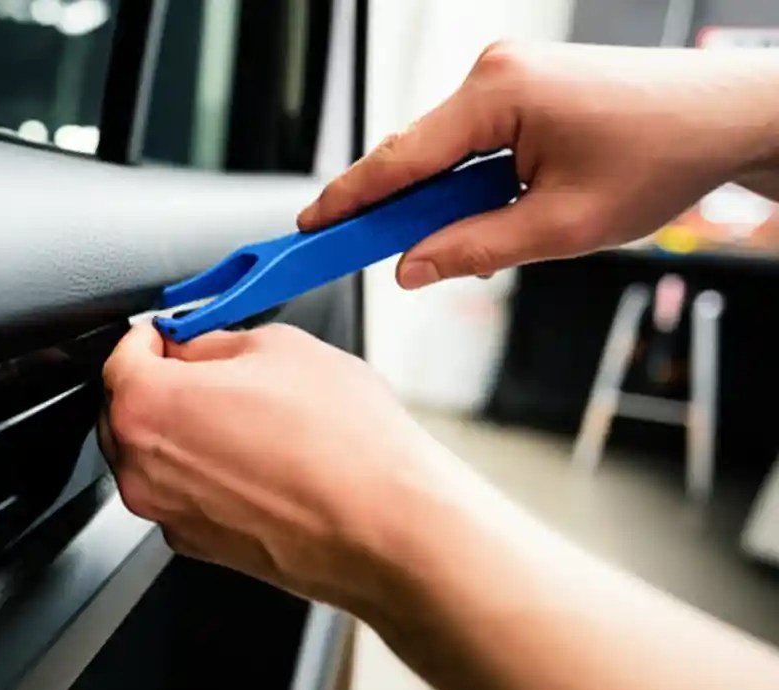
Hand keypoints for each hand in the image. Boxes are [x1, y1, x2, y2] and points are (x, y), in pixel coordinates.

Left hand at [97, 322, 469, 614]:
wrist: (387, 529)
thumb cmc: (343, 443)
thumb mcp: (278, 347)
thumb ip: (215, 339)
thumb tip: (196, 345)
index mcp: (147, 409)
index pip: (120, 357)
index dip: (150, 337)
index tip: (172, 334)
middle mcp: (142, 470)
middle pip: (128, 410)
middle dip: (162, 383)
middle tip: (212, 368)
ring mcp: (168, 514)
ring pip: (156, 455)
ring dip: (185, 429)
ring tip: (249, 415)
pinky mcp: (197, 545)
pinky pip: (185, 493)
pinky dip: (206, 473)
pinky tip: (258, 459)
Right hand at [299, 42, 778, 288]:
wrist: (729, 115)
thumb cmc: (662, 155)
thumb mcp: (562, 226)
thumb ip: (475, 249)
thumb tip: (410, 267)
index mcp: (496, 93)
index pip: (399, 159)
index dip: (349, 201)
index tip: (309, 230)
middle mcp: (494, 72)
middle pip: (415, 154)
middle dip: (393, 209)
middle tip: (359, 255)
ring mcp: (509, 75)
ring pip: (444, 151)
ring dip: (441, 200)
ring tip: (447, 244)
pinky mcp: (525, 86)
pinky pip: (473, 141)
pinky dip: (467, 182)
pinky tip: (483, 214)